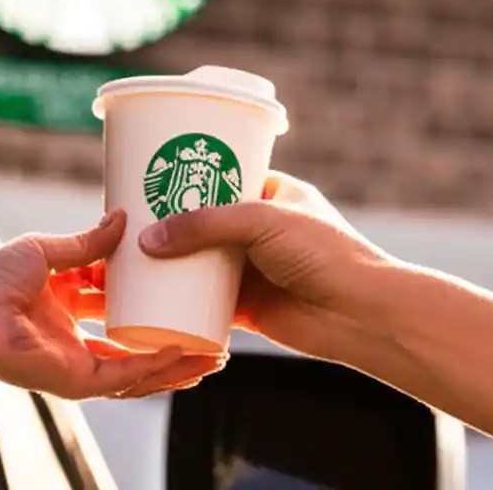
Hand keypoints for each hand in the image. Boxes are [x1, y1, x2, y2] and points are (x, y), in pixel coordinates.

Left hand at [0, 210, 222, 399]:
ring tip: (211, 358)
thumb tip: (122, 219)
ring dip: (174, 367)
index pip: (118, 315)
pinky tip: (180, 355)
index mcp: (65, 312)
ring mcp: (75, 364)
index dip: (153, 309)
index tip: (186, 296)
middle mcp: (73, 342)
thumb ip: (87, 242)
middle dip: (175, 349)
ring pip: (137, 373)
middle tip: (213, 338)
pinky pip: (122, 376)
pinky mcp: (73, 379)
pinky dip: (152, 367)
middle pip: (135, 351)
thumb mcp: (49, 250)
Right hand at [137, 172, 398, 360]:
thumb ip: (203, 226)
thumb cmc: (326, 254)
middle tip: (130, 217)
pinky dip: (180, 300)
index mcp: (274, 194)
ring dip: (171, 261)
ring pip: (201, 262)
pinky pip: (205, 302)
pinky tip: (149, 294)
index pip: (223, 177)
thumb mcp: (260, 221)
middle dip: (170, 222)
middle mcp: (262, 231)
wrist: (362, 315)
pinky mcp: (248, 306)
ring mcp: (254, 269)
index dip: (189, 177)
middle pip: (204, 222)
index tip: (152, 175)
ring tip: (129, 253)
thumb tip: (148, 239)